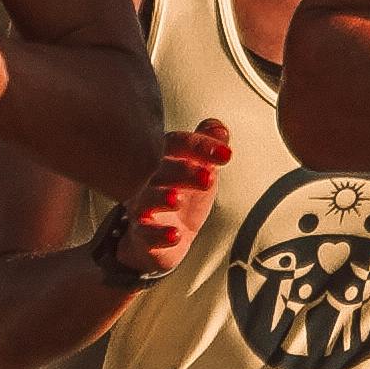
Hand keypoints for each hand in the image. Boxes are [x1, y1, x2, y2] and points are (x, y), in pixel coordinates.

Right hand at [107, 119, 236, 282]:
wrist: (160, 239)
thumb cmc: (183, 198)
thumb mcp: (199, 172)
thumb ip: (207, 149)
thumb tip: (219, 128)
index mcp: (163, 160)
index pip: (177, 143)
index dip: (201, 146)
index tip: (227, 154)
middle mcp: (149, 181)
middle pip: (161, 170)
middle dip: (184, 171)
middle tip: (209, 177)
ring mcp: (143, 208)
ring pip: (147, 199)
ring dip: (162, 198)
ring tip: (177, 199)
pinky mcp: (142, 236)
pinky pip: (145, 234)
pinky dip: (158, 234)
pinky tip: (175, 235)